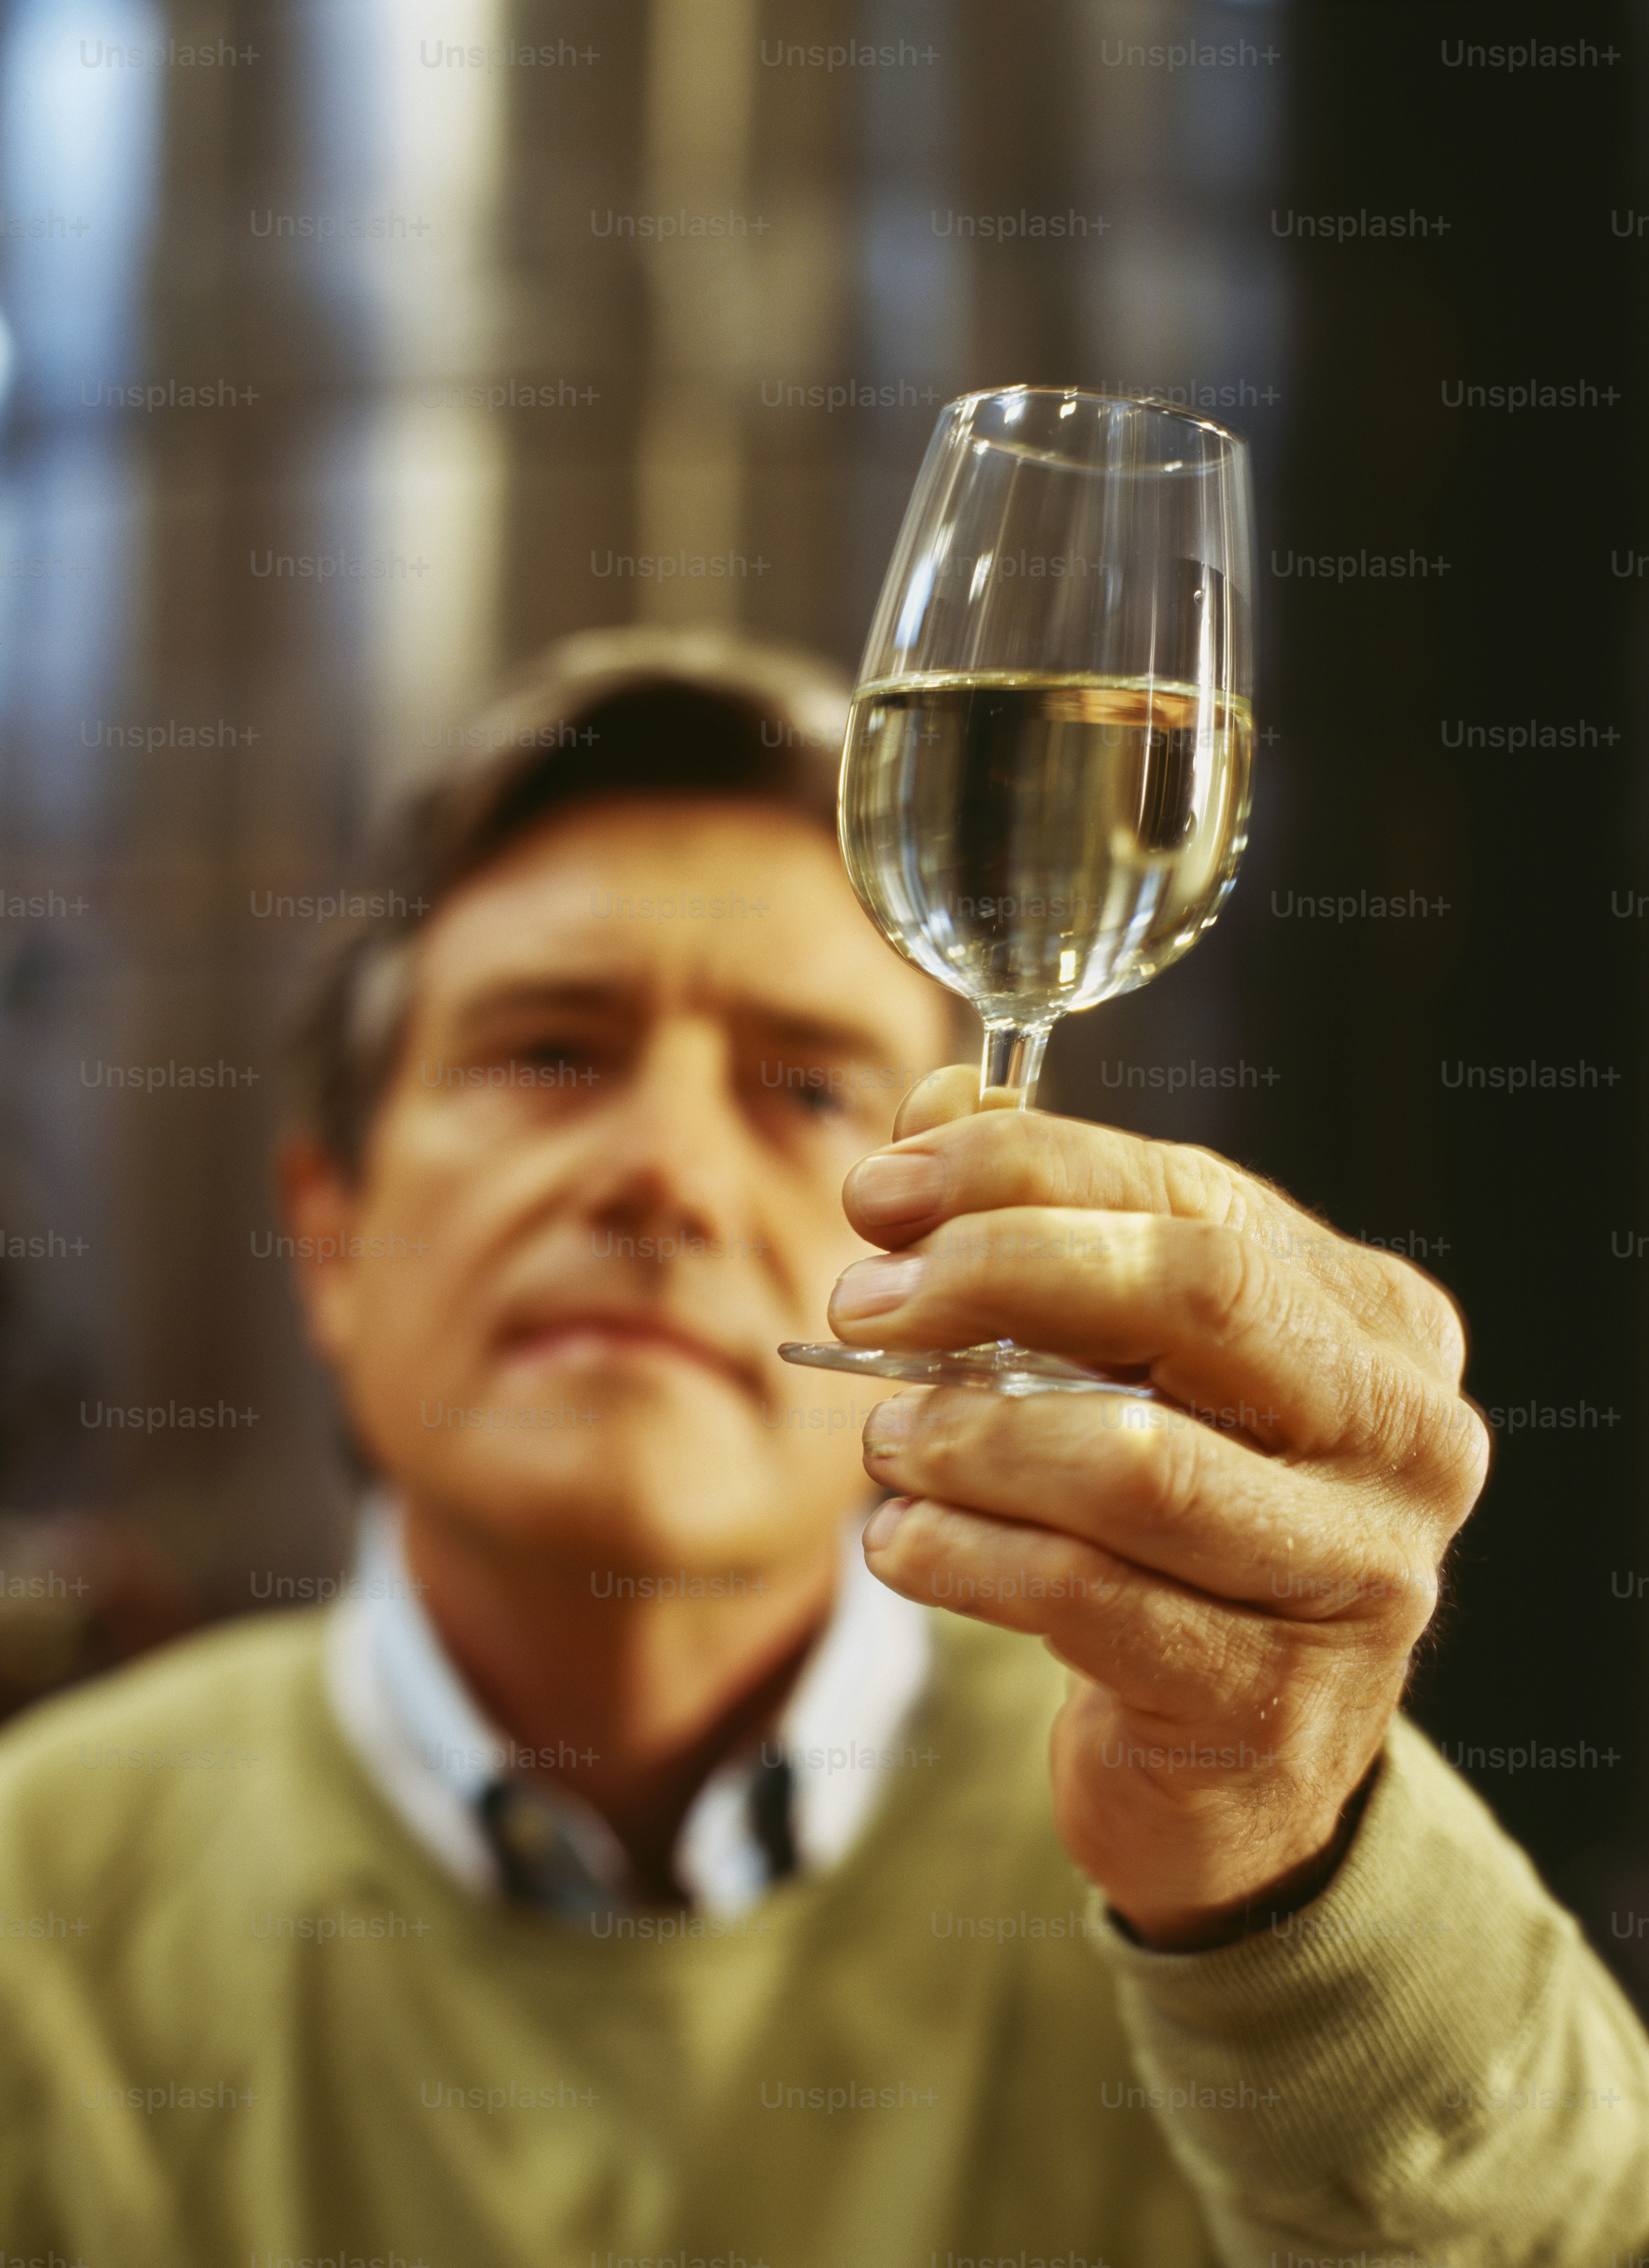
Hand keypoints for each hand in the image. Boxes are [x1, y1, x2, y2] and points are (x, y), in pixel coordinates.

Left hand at [832, 1068, 1489, 1949]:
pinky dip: (961, 1554)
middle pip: (1194, 1294)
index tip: (878, 1187)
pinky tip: (900, 1540)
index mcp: (1376, 1322)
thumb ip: (1047, 1222)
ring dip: (970, 1433)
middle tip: (862, 1302)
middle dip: (998, 1272)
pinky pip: (1086, 1596)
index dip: (1019, 1168)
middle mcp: (1401, 1436)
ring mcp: (1357, 1578)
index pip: (1193, 1196)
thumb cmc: (1171, 1523)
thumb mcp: (1125, 1363)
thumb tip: (936, 1100)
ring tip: (884, 1438)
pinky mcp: (1271, 1703)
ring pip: (1133, 1460)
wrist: (1232, 1761)